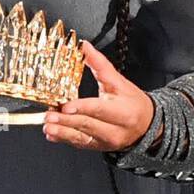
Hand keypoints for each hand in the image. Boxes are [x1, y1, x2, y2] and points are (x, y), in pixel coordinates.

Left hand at [42, 39, 156, 153]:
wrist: (146, 125)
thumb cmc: (132, 102)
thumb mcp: (120, 82)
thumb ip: (101, 65)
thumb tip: (85, 47)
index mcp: (123, 112)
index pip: (99, 109)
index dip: (82, 108)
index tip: (66, 106)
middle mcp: (115, 130)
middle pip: (88, 125)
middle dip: (66, 121)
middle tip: (49, 116)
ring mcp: (105, 141)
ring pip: (82, 137)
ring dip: (62, 132)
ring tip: (47, 127)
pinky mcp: (97, 146)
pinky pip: (79, 143)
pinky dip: (64, 139)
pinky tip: (52, 134)